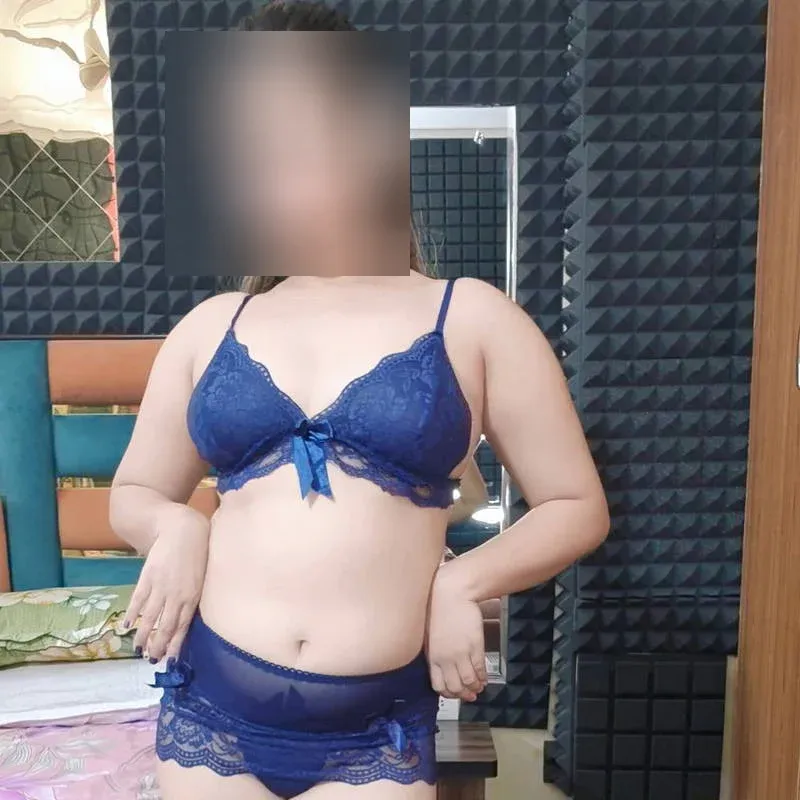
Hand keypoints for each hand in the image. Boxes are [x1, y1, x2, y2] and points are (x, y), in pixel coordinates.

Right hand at [122, 505, 209, 662]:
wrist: (183, 528)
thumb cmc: (198, 552)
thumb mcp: (202, 577)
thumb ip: (193, 597)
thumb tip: (186, 617)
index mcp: (193, 596)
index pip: (182, 626)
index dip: (175, 644)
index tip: (169, 660)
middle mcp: (176, 594)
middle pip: (165, 625)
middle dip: (158, 645)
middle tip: (151, 660)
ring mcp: (160, 585)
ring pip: (150, 616)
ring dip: (143, 634)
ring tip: (138, 649)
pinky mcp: (148, 576)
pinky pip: (138, 598)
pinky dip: (133, 613)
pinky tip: (128, 626)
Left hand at [425, 564, 487, 701]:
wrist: (453, 593)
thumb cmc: (438, 609)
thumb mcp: (430, 634)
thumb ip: (434, 652)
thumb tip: (440, 666)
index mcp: (432, 657)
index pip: (439, 686)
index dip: (448, 693)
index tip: (454, 693)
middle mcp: (446, 659)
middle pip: (455, 687)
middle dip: (463, 694)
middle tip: (469, 695)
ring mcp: (461, 653)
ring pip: (469, 681)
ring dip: (475, 687)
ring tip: (478, 688)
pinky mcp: (475, 646)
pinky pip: (480, 669)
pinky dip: (483, 677)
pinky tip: (484, 678)